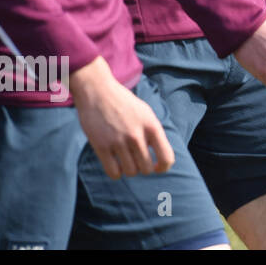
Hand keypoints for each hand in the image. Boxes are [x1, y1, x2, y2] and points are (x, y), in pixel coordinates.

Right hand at [69, 56, 173, 179]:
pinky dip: (115, 173)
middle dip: (143, 168)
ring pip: (130, 172)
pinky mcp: (101, 146)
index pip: (166, 158)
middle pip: (146, 169)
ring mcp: (118, 141)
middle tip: (136, 160)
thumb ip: (154, 133)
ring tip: (125, 160)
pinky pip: (113, 172)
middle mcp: (137, 135)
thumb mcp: (146, 114)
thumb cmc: (124, 103)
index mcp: (152, 126)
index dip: (163, 167)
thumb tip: (161, 158)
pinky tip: (114, 165)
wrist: (98, 91)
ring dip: (128, 170)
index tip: (156, 166)